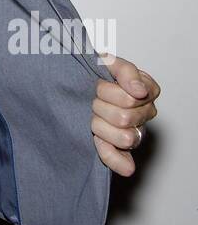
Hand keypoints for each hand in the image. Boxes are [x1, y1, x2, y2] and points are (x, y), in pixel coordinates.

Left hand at [91, 54, 159, 176]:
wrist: (77, 86)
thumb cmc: (95, 75)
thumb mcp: (108, 62)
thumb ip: (126, 71)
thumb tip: (139, 91)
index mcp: (147, 91)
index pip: (132, 98)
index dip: (107, 91)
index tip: (98, 84)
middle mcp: (145, 114)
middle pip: (124, 118)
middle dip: (101, 107)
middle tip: (94, 100)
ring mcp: (136, 133)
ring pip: (124, 138)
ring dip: (101, 125)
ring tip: (95, 116)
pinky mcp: (122, 151)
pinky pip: (123, 162)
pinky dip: (114, 158)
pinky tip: (102, 145)